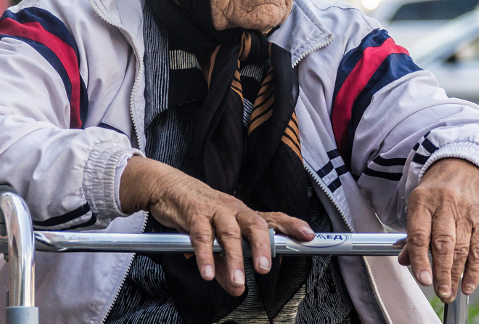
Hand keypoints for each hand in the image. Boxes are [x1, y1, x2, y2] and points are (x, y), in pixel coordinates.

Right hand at [119, 156, 313, 295]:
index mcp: (243, 214)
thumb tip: (236, 290)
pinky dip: (205, 255)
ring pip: (229, 233)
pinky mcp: (193, 213)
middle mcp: (233, 209)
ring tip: (238, 281)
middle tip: (266, 269)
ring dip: (234, 258)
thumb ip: (226, 265)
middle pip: (254, 224)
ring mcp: (214, 210)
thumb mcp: (216, 241)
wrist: (169, 188)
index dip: (291, 225)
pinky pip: (201, 236)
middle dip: (263, 246)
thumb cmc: (199, 213)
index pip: (272, 218)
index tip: (309, 236)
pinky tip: (208, 273)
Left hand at [398, 158, 478, 302]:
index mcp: (422, 200)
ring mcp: (464, 209)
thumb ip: (412, 234)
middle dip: (441, 271)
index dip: (420, 259)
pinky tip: (468, 282)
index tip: (422, 279)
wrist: (463, 166)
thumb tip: (405, 261)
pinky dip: (474, 268)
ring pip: (461, 247)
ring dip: (456, 273)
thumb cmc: (436, 190)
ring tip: (450, 291)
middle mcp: (444, 203)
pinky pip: (478, 246)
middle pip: (442, 243)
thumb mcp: (419, 205)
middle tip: (440, 291)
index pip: (419, 234)